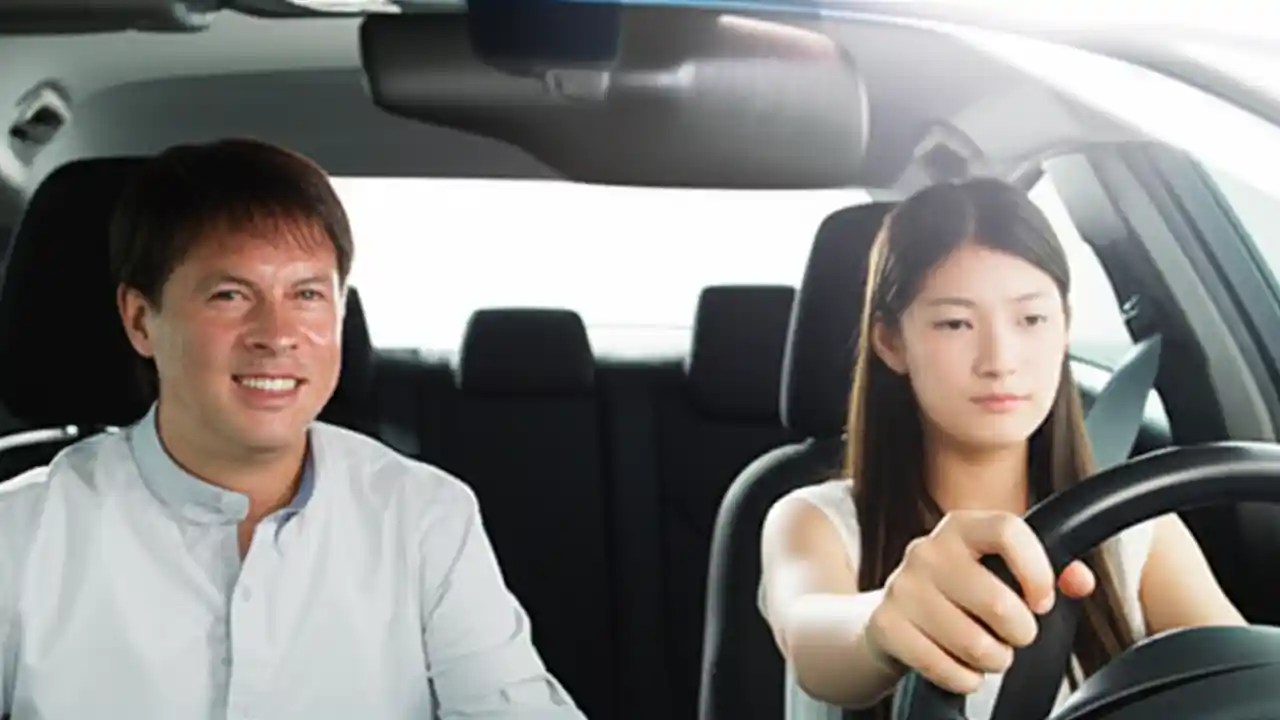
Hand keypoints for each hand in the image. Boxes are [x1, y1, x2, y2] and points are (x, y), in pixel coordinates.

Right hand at [863, 511, 1094, 693]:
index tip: (1042, 601)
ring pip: (974, 644)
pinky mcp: (886, 625)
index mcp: (961, 528)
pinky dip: (964, 679)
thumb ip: (1049, 574)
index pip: (1008, 531)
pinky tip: (960, 666)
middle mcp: (927, 551)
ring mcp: (901, 587)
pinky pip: (946, 669)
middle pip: (998, 602)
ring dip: (994, 661)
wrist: (890, 619)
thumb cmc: (958, 595)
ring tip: (987, 653)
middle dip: (1020, 634)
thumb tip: (1080, 581)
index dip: (1036, 570)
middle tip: (1014, 637)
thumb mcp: (999, 574)